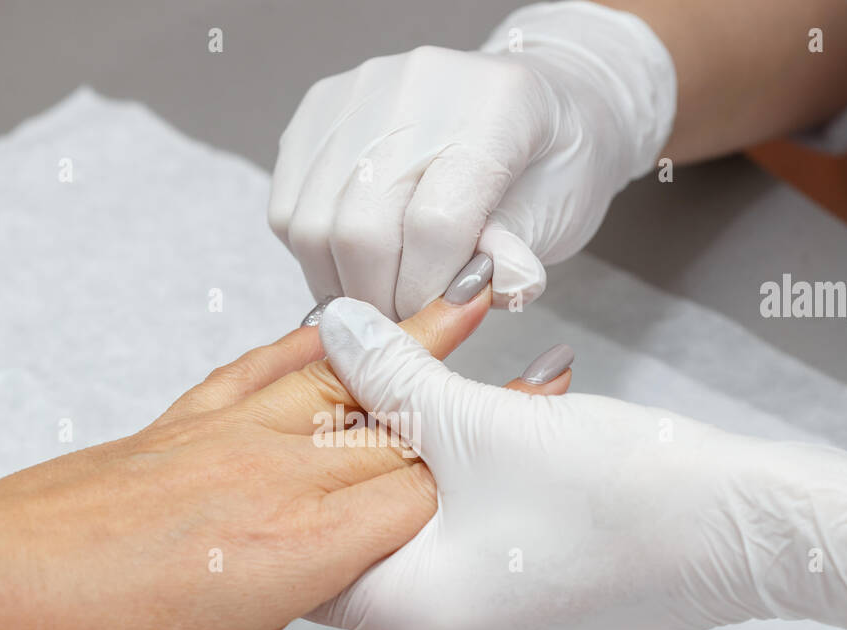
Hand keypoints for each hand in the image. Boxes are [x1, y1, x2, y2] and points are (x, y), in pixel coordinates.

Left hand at [0, 286, 518, 629]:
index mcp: (302, 546)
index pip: (425, 497)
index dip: (492, 474)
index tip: (546, 451)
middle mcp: (277, 473)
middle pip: (400, 429)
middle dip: (476, 406)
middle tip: (545, 377)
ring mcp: (229, 436)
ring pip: (344, 377)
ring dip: (411, 342)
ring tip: (471, 302)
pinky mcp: (186, 420)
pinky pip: (265, 364)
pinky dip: (313, 337)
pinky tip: (340, 320)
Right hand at [268, 1, 675, 318]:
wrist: (536, 106)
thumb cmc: (552, 164)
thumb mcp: (559, 212)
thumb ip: (517, 252)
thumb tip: (489, 288)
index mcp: (496, 107)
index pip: (436, 224)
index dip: (427, 293)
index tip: (433, 324)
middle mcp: (419, 86)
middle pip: (360, 227)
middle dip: (378, 300)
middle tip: (401, 327)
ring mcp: (360, 93)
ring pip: (312, 224)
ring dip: (341, 285)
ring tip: (378, 299)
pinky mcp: (319, 111)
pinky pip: (288, 207)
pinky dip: (313, 256)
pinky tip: (353, 266)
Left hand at [310, 299, 846, 629]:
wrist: (746, 532)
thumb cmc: (624, 490)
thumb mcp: (484, 419)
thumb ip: (392, 373)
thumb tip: (334, 326)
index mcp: (417, 615)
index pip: (309, 560)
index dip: (292, 487)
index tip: (292, 430)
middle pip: (360, 560)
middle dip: (351, 481)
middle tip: (345, 408)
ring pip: (416, 562)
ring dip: (408, 495)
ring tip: (411, 425)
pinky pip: (464, 573)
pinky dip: (454, 519)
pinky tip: (471, 467)